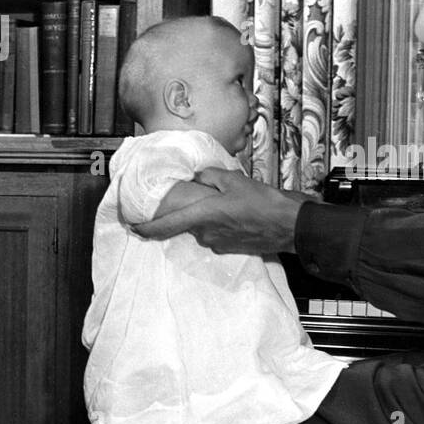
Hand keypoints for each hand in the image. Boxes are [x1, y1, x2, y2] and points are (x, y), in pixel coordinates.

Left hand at [132, 167, 300, 253]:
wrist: (291, 226)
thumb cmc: (264, 203)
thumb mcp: (234, 179)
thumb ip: (209, 176)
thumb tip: (198, 176)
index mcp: (203, 216)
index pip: (165, 226)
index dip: (146, 228)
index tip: (133, 227)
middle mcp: (206, 234)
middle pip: (186, 223)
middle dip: (188, 211)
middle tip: (196, 197)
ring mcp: (219, 243)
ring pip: (202, 228)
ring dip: (207, 216)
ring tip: (223, 202)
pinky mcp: (231, 247)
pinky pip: (216, 233)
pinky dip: (220, 223)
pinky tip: (235, 212)